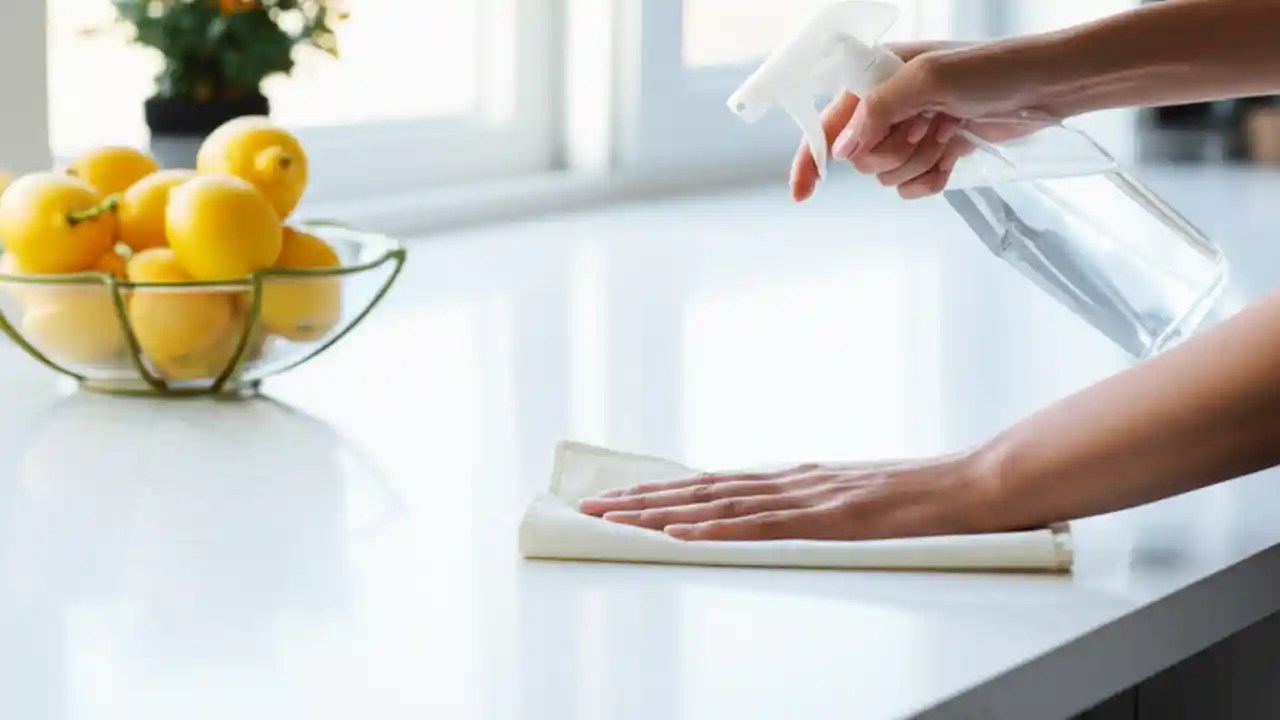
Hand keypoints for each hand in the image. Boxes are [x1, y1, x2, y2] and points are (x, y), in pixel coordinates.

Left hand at [578, 455, 993, 541]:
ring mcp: (810, 498)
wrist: (980, 483)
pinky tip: (680, 535)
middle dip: (642, 500)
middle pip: (702, 490)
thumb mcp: (857, 499)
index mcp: (797, 480)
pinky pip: (762, 528)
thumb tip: (776, 519)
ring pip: (718, 504)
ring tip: (615, 519)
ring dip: (660, 512)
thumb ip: (814, 508)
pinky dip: (715, 530)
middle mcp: (793, 482)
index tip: (620, 499)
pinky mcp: (831, 520)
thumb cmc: (925, 497)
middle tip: (591, 509)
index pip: (716, 486)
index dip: (664, 492)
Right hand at [790, 42, 1039, 201]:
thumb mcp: (930, 79)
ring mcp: (911, 131)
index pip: (828, 122)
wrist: (1047, 87)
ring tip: (948, 133)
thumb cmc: (993, 70)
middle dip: (893, 152)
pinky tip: (954, 156)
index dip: (812, 156)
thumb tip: (842, 148)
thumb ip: (878, 110)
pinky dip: (932, 178)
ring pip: (887, 175)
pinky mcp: (935, 152)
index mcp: (876, 77)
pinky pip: (913, 186)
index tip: (802, 192)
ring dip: (919, 162)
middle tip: (927, 127)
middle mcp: (888, 105)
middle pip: (860, 158)